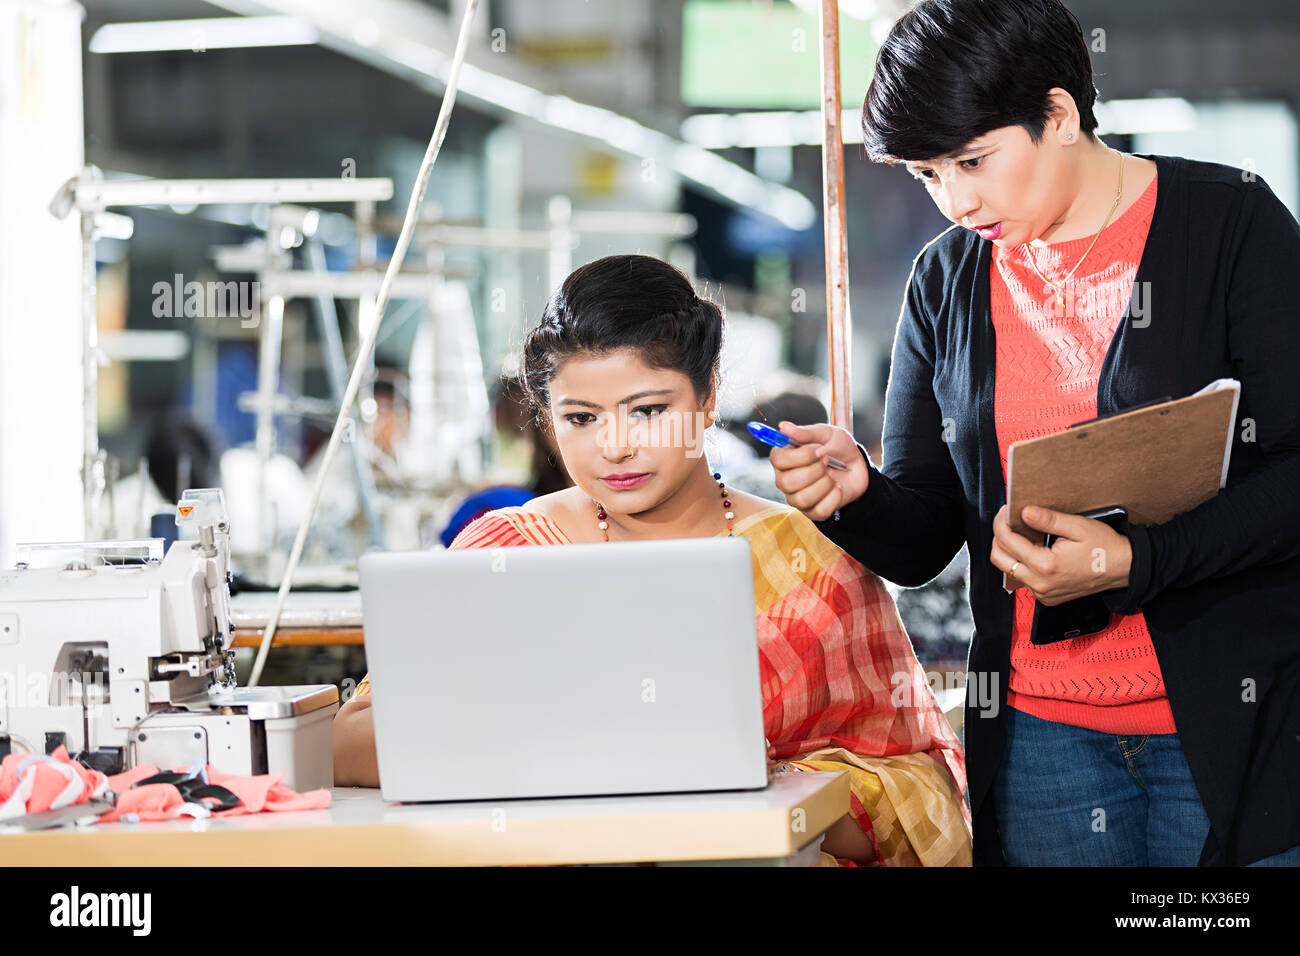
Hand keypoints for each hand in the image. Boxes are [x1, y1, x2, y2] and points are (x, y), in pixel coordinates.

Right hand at [769, 421, 869, 521]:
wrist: (858, 468)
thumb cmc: (838, 449)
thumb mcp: (826, 434)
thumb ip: (805, 432)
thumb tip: (784, 427)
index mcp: (784, 458)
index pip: (777, 460)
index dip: (800, 456)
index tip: (819, 449)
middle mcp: (785, 479)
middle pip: (787, 482)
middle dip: (814, 470)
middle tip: (827, 461)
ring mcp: (797, 498)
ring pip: (802, 498)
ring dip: (824, 484)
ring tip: (832, 475)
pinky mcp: (812, 512)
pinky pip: (820, 510)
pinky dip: (834, 497)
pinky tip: (837, 488)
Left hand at [991, 504, 1131, 604]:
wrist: (1124, 569)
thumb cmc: (1104, 548)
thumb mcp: (1077, 527)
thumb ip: (1048, 520)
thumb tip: (1025, 512)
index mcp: (1046, 566)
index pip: (1007, 541)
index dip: (1001, 522)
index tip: (1006, 511)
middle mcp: (1040, 583)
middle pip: (999, 559)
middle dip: (999, 536)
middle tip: (1008, 521)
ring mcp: (1043, 593)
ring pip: (1009, 570)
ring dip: (1009, 550)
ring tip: (1022, 533)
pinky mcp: (1047, 597)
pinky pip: (1024, 579)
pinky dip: (1022, 562)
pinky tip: (1033, 549)